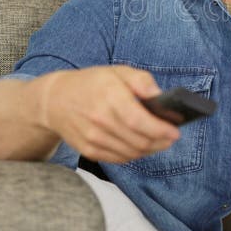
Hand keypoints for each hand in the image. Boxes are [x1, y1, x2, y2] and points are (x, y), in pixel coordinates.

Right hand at [39, 65, 180, 162]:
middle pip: (138, 140)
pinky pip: (119, 159)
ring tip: (161, 142)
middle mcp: (100, 120)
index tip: (175, 131)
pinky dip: (135, 155)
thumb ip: (141, 80)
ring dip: (150, 150)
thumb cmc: (92, 83)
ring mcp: (93, 138)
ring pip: (131, 153)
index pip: (139, 120)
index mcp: (109, 96)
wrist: (55, 101)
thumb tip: (159, 95)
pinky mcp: (89, 151)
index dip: (160, 129)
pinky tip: (142, 146)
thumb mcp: (118, 71)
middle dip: (161, 141)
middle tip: (172, 137)